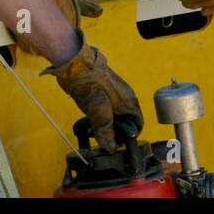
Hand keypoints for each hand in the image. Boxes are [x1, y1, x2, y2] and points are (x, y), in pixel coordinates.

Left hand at [43, 31, 141, 152]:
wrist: (76, 65)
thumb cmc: (91, 85)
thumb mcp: (99, 112)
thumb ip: (106, 131)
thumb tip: (110, 148)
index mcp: (130, 100)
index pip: (138, 124)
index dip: (130, 136)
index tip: (118, 143)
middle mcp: (125, 97)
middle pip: (126, 120)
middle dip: (116, 131)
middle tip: (104, 137)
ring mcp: (114, 93)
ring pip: (115, 115)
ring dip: (107, 124)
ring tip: (95, 129)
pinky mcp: (103, 91)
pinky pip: (106, 108)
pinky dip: (100, 116)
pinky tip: (90, 119)